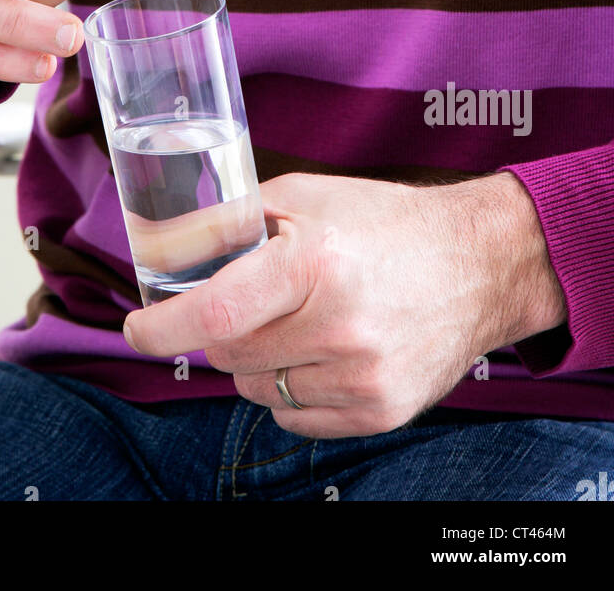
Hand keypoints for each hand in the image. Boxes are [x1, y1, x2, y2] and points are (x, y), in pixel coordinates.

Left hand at [122, 171, 566, 437]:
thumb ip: (226, 223)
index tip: (137, 329)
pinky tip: (323, 349)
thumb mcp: (302, 197)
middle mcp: (339, 327)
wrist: (477, 263)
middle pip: (230, 355)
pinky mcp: (380, 411)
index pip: (216, 315)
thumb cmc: (383, 222)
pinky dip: (290, 388)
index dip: (164, 328)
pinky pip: (293, 416)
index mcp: (315, 264)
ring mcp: (362, 377)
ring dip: (257, 359)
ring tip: (299, 318)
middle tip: (251, 298)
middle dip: (221, 329)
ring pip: (257, 389)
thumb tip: (156, 247)